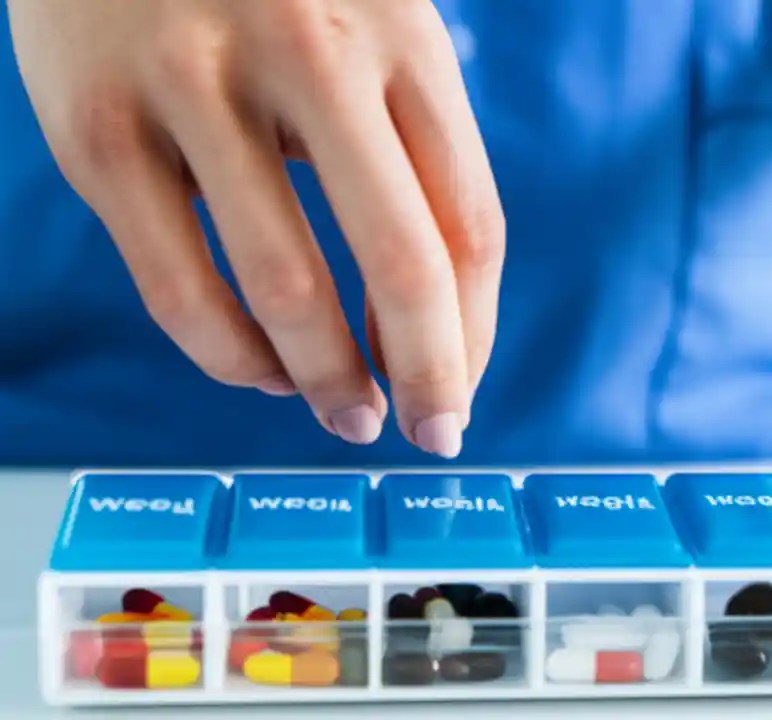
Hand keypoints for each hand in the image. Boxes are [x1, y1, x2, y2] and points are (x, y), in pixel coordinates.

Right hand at [8, 0, 503, 456]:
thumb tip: (431, 322)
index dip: (474, 335)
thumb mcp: (371, 30)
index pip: (471, 224)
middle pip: (405, 265)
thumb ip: (408, 151)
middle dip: (427, 378)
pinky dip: (230, 356)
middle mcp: (310, 54)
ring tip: (345, 414)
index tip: (463, 394)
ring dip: (326, 381)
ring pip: (285, 290)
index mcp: (403, 39)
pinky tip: (260, 372)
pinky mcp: (96, 127)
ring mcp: (194, 86)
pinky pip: (176, 286)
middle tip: (427, 435)